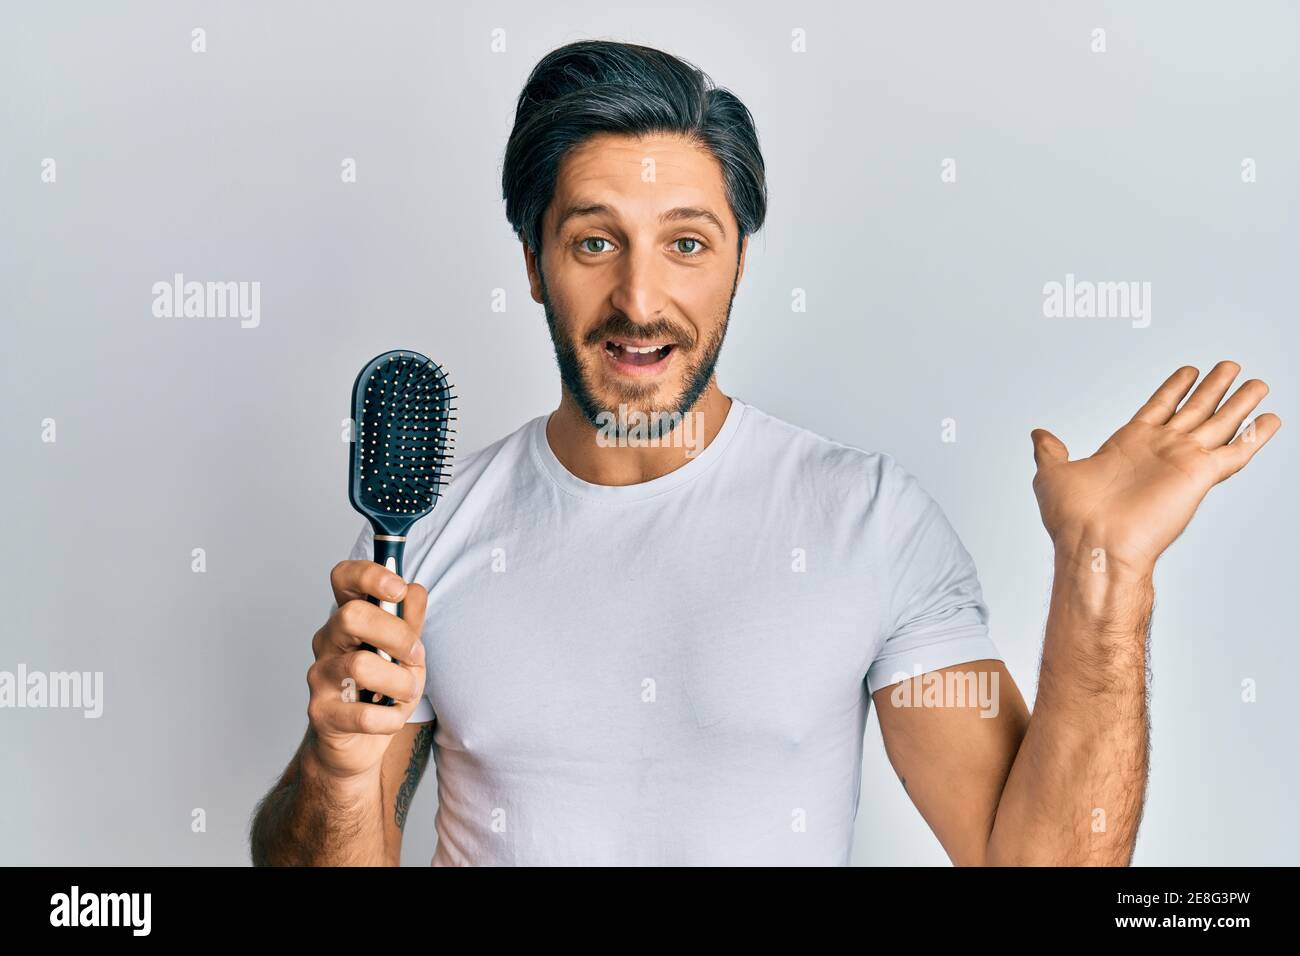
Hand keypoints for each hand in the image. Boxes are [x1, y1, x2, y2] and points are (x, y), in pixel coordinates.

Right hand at [304, 560, 428, 782]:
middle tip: (414, 654)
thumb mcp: (405, 651)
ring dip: (400, 682)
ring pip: (362, 666)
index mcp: (349, 618)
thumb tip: (414, 590)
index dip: (369, 575)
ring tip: (406, 692)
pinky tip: (390, 718)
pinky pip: (365, 714)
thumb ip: (410, 621)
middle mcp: (328, 642)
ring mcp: (320, 677)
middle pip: (352, 615)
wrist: (358, 744)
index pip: (343, 577)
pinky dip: (391, 719)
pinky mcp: (321, 713)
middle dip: (396, 634)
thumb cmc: (383, 690)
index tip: (398, 588)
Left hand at [1030, 361, 1280, 578]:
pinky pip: (1235, 451)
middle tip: (1231, 365)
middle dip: (1213, 388)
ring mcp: (1182, 461)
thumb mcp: (1053, 474)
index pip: (1158, 406)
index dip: (1175, 387)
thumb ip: (1050, 451)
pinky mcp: (1200, 475)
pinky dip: (1256, 435)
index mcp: (1129, 444)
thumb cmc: (1071, 519)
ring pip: (1219, 423)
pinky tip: (1270, 419)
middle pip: (1194, 409)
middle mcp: (1159, 450)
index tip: (1190, 369)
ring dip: (1240, 403)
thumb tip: (1039, 436)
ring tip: (1258, 383)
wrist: (1093, 544)